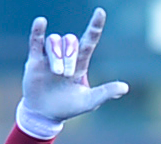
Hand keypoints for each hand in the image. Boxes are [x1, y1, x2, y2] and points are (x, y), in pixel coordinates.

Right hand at [20, 7, 127, 128]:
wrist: (45, 115)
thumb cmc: (69, 107)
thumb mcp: (89, 101)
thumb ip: (105, 93)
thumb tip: (125, 88)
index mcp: (80, 63)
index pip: (89, 39)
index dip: (95, 26)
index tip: (100, 12)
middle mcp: (66, 56)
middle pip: (71, 41)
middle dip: (69, 56)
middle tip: (65, 74)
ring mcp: (49, 56)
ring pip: (54, 40)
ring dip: (56, 54)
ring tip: (56, 72)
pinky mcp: (35, 60)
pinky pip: (36, 40)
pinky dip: (38, 31)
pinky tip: (41, 22)